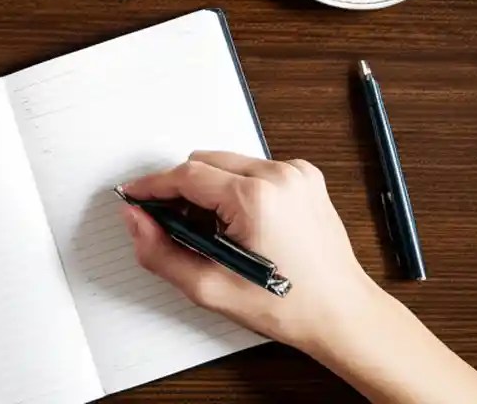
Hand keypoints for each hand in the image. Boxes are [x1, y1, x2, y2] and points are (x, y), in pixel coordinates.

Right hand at [120, 152, 381, 353]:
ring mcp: (296, 174)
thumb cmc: (290, 306)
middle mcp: (279, 175)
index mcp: (257, 197)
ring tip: (214, 233)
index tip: (134, 196)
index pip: (186, 175)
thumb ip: (160, 252)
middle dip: (181, 190)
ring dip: (209, 190)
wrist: (342, 313)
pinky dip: (236, 190)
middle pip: (204, 162)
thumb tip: (136, 220)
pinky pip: (253, 170)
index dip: (152, 186)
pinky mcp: (305, 178)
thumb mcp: (210, 288)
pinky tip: (240, 225)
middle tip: (175, 227)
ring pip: (227, 164)